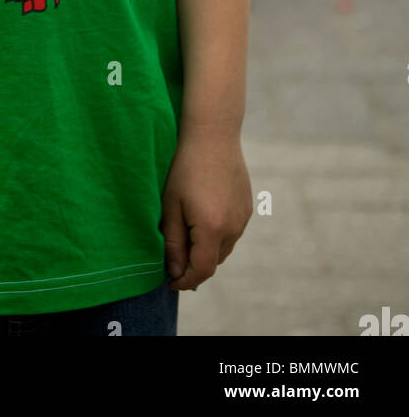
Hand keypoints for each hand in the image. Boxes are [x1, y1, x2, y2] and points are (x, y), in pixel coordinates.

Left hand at [160, 131, 252, 291]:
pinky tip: (202, 214)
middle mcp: (233, 228)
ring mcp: (243, 218)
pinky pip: (232, 232)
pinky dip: (217, 234)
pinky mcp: (247, 208)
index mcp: (212, 229)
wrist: (213, 135)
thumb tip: (175, 272)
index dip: (185, 281)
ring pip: (223, 248)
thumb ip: (173, 243)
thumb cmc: (184, 168)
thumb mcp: (171, 206)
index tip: (170, 281)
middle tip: (172, 255)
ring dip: (206, 249)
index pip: (202, 271)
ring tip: (186, 231)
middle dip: (193, 265)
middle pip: (213, 261)